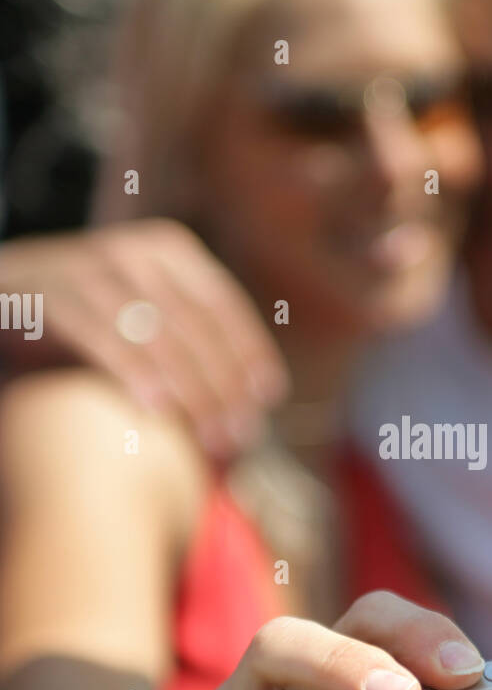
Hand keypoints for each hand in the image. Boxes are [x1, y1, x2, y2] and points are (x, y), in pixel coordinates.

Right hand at [0, 219, 287, 455]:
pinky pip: (101, 338)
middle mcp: (133, 252)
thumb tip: (255, 401)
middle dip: (224, 383)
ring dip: (191, 389)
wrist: (2, 296)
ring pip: (156, 334)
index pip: (221, 303)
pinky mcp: (50, 298)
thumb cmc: (85, 318)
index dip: (248, 351)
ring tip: (211, 438)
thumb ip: (189, 340)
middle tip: (242, 435)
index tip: (267, 398)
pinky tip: (157, 411)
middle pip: (194, 324)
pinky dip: (133, 374)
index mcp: (168, 250)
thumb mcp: (141, 310)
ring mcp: (89, 270)